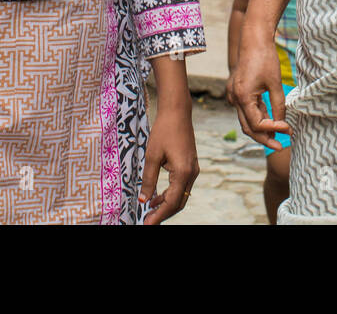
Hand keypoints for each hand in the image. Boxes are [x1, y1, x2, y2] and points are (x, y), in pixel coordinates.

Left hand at [140, 105, 198, 223]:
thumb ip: (148, 179)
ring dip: (166, 205)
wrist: (177, 112)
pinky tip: (156, 197)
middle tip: (147, 221)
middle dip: (163, 214)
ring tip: (149, 211)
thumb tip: (143, 200)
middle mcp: (191, 174)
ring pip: (181, 196)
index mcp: (183, 172)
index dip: (159, 215)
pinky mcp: (190, 166)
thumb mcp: (152, 155)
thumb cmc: (163, 131)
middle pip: (179, 203)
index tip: (147, 224)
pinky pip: (181, 186)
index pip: (171, 202)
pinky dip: (169, 194)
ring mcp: (193, 170)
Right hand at [229, 29, 288, 148]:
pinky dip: (258, 115)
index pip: (257, 124)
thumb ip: (278, 105)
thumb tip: (282, 124)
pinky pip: (246, 109)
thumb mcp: (275, 84)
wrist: (253, 39)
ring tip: (279, 135)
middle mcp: (234, 98)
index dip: (272, 130)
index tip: (288, 129)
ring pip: (246, 119)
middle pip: (248, 126)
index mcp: (242, 97)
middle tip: (281, 145)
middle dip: (264, 137)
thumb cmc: (265, 58)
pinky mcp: (237, 91)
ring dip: (261, 128)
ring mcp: (233, 94)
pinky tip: (272, 119)